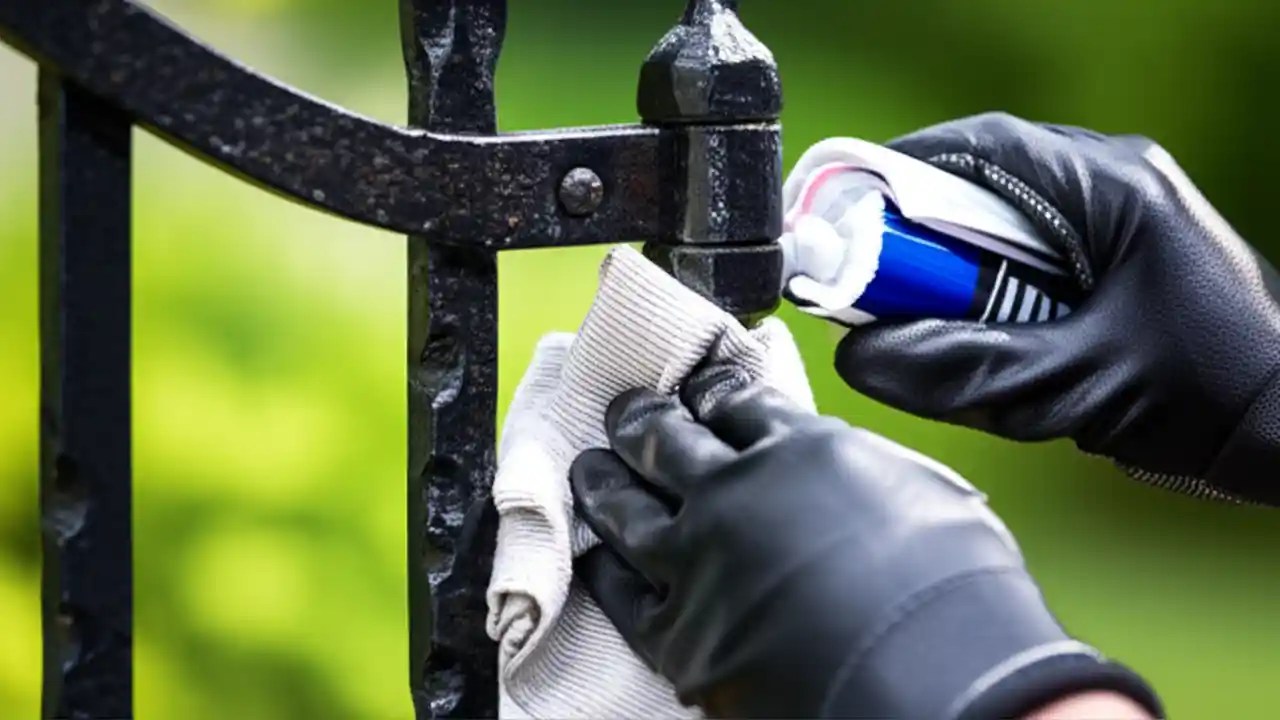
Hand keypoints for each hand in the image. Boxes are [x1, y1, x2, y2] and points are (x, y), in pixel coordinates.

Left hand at [570, 366, 1160, 718]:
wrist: (940, 683)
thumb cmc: (956, 594)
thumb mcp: (924, 490)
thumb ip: (860, 464)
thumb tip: (837, 462)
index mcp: (799, 449)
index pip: (734, 402)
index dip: (711, 390)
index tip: (699, 387)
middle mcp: (733, 494)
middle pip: (666, 440)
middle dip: (642, 418)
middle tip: (628, 410)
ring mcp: (696, 563)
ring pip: (626, 507)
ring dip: (603, 479)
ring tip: (590, 464)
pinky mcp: (677, 635)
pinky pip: (619, 591)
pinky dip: (602, 565)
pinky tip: (594, 551)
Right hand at [834, 112, 1279, 504]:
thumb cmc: (1207, 396)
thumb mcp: (1074, 385)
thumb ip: (964, 370)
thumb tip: (860, 358)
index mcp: (1112, 186)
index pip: (977, 151)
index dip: (896, 176)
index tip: (838, 214)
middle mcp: (1113, 184)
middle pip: (980, 183)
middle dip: (918, 234)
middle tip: (872, 286)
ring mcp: (1116, 219)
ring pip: (999, 223)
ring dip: (955, 268)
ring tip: (928, 322)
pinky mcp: (1113, 259)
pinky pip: (1027, 256)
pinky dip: (990, 292)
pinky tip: (985, 336)